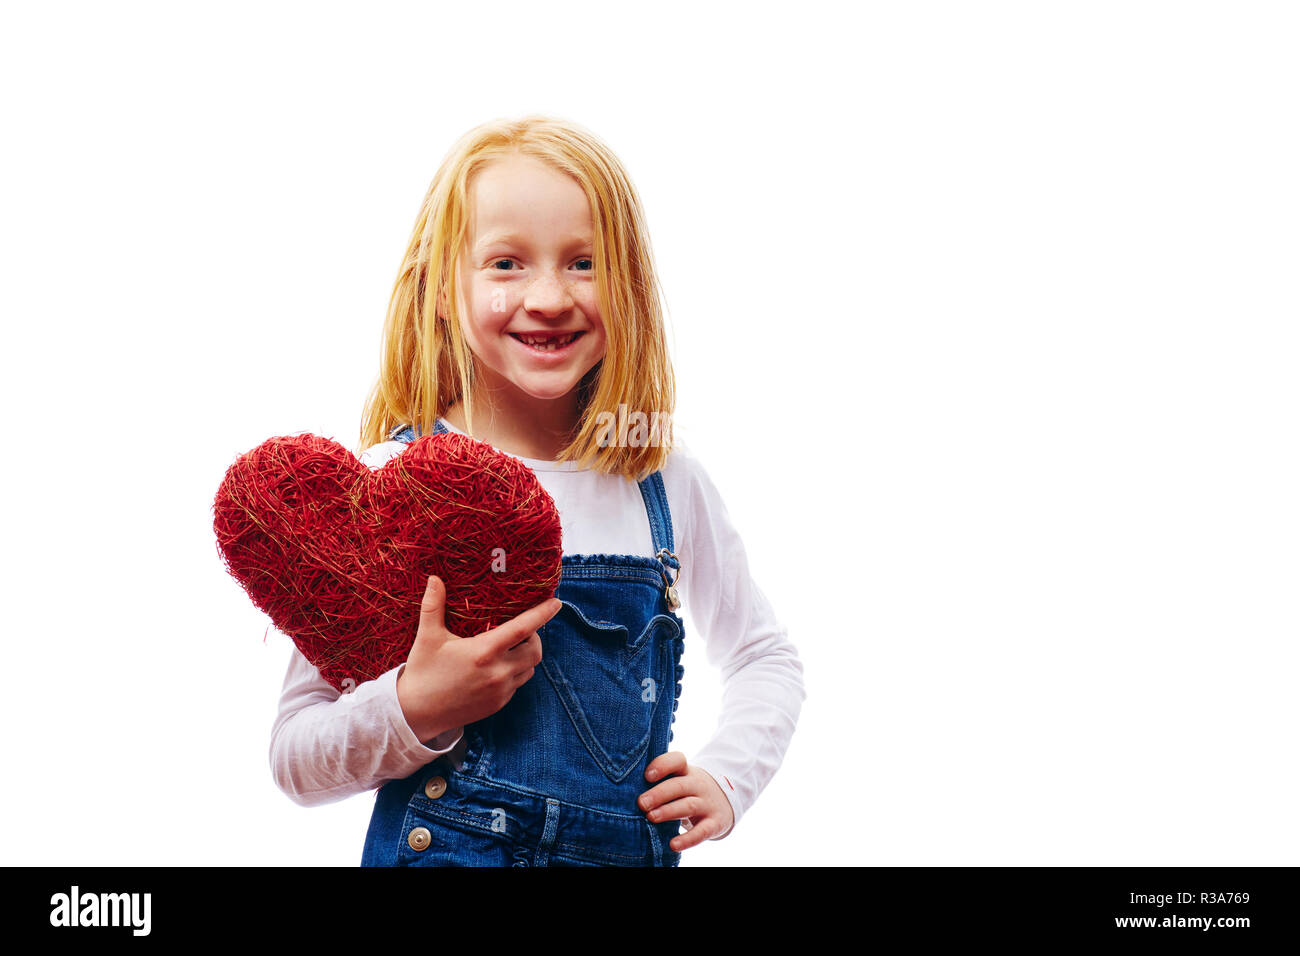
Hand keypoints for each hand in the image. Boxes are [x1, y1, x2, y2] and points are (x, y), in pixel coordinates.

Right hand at [396, 575, 559, 741]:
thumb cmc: (422, 672)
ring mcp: (500, 692)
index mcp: (484, 652)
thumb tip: (434, 578)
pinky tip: (498, 667)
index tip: (556, 602)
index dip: (542, 614)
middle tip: (522, 630)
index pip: (524, 628)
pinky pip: (517, 685)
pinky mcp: (497, 705)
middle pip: (536, 651)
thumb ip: (433, 606)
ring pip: (529, 669)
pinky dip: (515, 673)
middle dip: (535, 637)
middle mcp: (498, 672)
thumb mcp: (427, 637)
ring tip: (511, 647)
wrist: (416, 714)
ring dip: (526, 656)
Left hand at [638, 751, 734, 850]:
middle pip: (679, 785)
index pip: (677, 760)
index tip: (646, 775)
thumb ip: (660, 782)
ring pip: (688, 805)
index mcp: (686, 771)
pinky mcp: (714, 823)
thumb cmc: (689, 790)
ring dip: (669, 811)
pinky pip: (702, 832)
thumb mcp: (680, 780)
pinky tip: (673, 845)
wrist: (725, 801)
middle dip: (659, 793)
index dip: (662, 765)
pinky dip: (688, 839)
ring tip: (651, 817)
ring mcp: (707, 804)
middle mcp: (698, 785)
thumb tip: (625, 793)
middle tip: (641, 803)